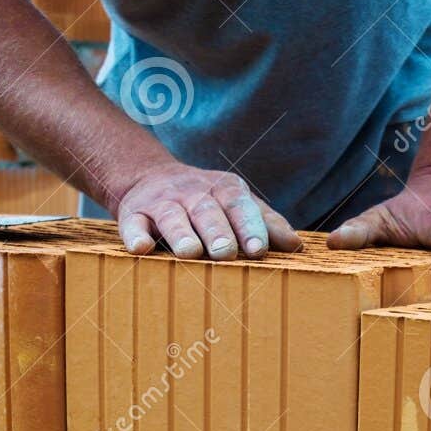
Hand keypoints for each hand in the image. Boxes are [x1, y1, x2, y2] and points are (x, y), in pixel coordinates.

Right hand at [113, 161, 299, 259]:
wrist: (149, 177)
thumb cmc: (206, 202)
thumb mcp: (236, 204)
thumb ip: (266, 223)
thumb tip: (296, 246)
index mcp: (223, 190)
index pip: (239, 206)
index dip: (249, 227)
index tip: (259, 251)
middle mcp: (192, 193)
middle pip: (207, 212)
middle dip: (217, 232)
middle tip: (225, 254)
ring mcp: (162, 203)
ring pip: (172, 217)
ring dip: (181, 235)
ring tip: (190, 253)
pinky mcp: (134, 214)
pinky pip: (133, 224)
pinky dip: (136, 235)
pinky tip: (141, 248)